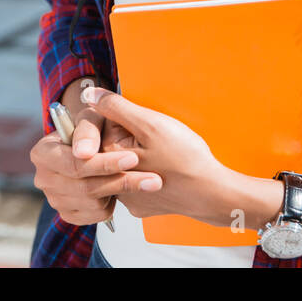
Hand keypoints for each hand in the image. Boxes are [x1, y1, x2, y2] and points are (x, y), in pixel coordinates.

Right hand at [30, 102, 161, 226]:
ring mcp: (55, 199)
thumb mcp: (93, 118)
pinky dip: (112, 204)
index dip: (104, 163)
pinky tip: (118, 189)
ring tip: (139, 179)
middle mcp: (44, 179)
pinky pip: (96, 215)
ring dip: (120, 191)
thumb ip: (89, 129)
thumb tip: (83, 151)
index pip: (75, 163)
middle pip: (86, 187)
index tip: (133, 159)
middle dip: (122, 181)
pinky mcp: (69, 214)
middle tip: (153, 179)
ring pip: (94, 202)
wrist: (95, 145)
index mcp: (42, 153)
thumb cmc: (94, 128)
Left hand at [79, 86, 231, 225]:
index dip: (122, 118)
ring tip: (163, 153)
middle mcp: (112, 183)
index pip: (99, 129)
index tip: (142, 121)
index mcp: (108, 160)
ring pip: (125, 164)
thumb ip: (117, 108)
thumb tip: (89, 95)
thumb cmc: (185, 158)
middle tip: (158, 140)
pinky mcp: (141, 205)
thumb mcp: (150, 124)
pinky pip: (137, 181)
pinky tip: (165, 169)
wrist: (212, 193)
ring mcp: (127, 197)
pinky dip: (148, 172)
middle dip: (132, 136)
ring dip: (140, 153)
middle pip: (112, 147)